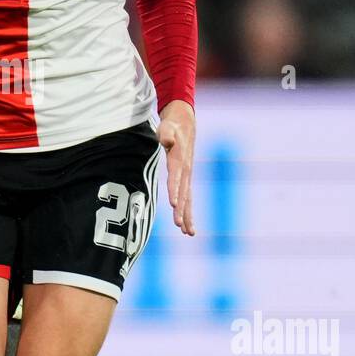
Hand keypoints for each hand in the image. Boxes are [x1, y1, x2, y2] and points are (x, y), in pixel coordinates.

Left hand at [157, 101, 194, 236]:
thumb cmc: (172, 126)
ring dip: (186, 216)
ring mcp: (187, 176)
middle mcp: (185, 171)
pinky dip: (187, 213)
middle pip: (183, 193)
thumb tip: (167, 141)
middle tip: (179, 225)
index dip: (175, 190)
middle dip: (182, 210)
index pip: (176, 177)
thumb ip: (166, 134)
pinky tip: (187, 228)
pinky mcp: (186, 179)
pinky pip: (187, 199)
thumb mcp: (167, 126)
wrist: (184, 123)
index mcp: (179, 159)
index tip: (174, 203)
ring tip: (187, 232)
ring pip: (187, 199)